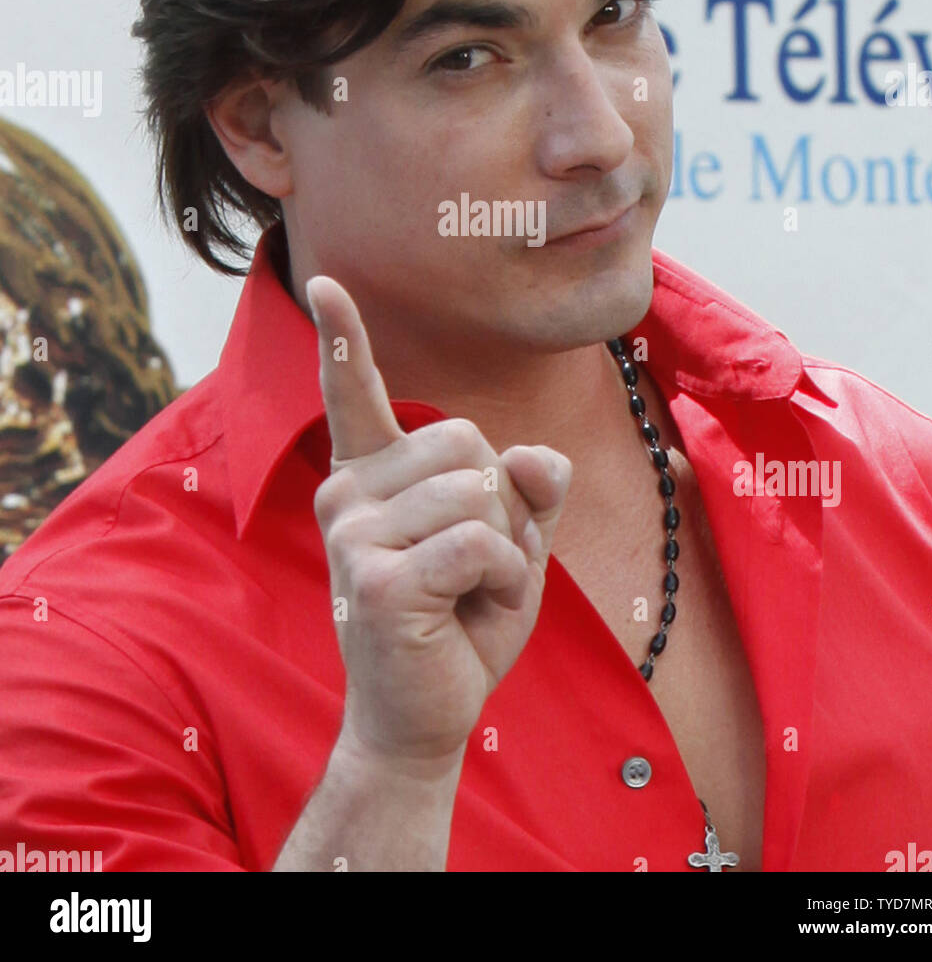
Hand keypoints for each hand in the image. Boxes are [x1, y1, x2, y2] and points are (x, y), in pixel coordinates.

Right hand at [306, 275, 570, 769]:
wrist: (425, 719)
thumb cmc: (460, 623)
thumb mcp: (511, 543)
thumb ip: (530, 489)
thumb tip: (538, 455)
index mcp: (371, 477)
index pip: (355, 394)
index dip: (344, 338)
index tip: (325, 282)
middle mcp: (348, 492)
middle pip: (470, 441)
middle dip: (503, 506)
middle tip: (473, 568)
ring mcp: (354, 532)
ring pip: (482, 491)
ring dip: (507, 551)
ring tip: (469, 594)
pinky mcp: (376, 577)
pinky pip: (483, 542)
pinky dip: (503, 580)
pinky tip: (468, 613)